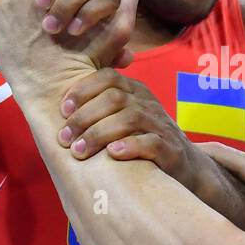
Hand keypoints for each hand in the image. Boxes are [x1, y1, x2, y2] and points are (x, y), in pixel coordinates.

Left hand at [55, 68, 199, 183]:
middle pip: (114, 98)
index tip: (62, 110)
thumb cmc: (142, 141)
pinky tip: (112, 154)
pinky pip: (151, 142)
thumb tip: (58, 108)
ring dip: (99, 133)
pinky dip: (130, 146)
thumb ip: (99, 108)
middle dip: (84, 117)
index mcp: (134, 91)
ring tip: (79, 151)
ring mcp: (160, 126)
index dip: (82, 90)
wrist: (185, 168)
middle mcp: (147, 104)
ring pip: (130, 118)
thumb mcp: (124, 118)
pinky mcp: (171, 150)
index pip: (108, 76)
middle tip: (64, 139)